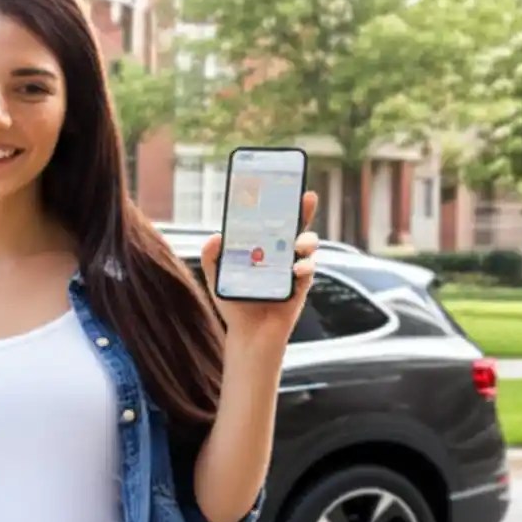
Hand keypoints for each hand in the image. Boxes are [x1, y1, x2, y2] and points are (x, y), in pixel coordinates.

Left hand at [200, 191, 319, 344]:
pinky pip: (309, 271)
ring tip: (297, 244)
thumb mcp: (217, 279)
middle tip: (305, 197)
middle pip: (296, 226)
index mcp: (263, 248)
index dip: (279, 203)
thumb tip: (216, 236)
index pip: (272, 220)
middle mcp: (281, 254)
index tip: (281, 186)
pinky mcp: (301, 286)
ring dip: (307, 240)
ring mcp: (293, 269)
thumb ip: (212, 258)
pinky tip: (296, 269)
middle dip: (304, 210)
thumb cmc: (235, 306)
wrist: (248, 336)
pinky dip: (305, 267)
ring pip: (309, 246)